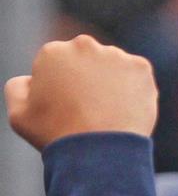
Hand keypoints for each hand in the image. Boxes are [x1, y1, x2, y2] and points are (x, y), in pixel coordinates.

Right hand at [6, 36, 158, 149]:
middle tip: (90, 107)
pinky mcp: (141, 68)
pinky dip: (134, 88)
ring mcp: (115, 55)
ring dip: (112, 81)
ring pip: (113, 66)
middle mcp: (84, 46)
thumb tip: (30, 79)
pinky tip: (125, 107)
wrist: (99, 150)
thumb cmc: (56, 135)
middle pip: (86, 59)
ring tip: (108, 110)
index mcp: (52, 52)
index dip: (62, 85)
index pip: (59, 63)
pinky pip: (137, 75)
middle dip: (87, 77)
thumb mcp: (19, 114)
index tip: (67, 105)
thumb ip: (18, 88)